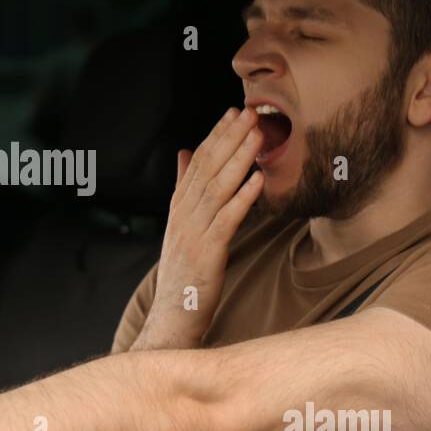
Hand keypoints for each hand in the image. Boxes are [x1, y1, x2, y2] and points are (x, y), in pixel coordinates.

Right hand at [139, 107, 264, 348]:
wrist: (171, 317)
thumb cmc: (183, 275)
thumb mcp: (181, 227)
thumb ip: (184, 189)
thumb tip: (185, 153)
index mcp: (178, 207)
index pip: (197, 163)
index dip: (215, 135)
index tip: (232, 112)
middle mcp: (183, 215)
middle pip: (207, 169)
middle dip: (229, 138)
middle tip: (249, 112)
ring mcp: (193, 233)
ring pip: (217, 188)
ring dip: (239, 160)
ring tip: (257, 136)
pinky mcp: (207, 253)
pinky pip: (227, 220)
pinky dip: (243, 198)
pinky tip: (259, 180)